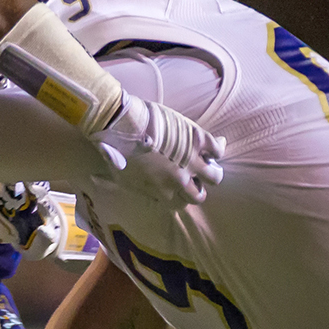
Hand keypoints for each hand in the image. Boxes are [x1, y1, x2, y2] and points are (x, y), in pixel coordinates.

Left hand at [92, 93, 224, 204]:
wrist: (120, 124)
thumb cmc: (114, 150)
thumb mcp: (115, 175)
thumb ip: (120, 184)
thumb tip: (110, 183)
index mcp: (161, 192)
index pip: (179, 204)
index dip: (178, 195)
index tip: (176, 186)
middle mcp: (179, 182)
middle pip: (198, 195)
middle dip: (196, 186)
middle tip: (192, 174)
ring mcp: (192, 161)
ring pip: (215, 176)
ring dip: (211, 169)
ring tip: (206, 160)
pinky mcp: (199, 140)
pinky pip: (218, 150)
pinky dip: (216, 147)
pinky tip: (210, 143)